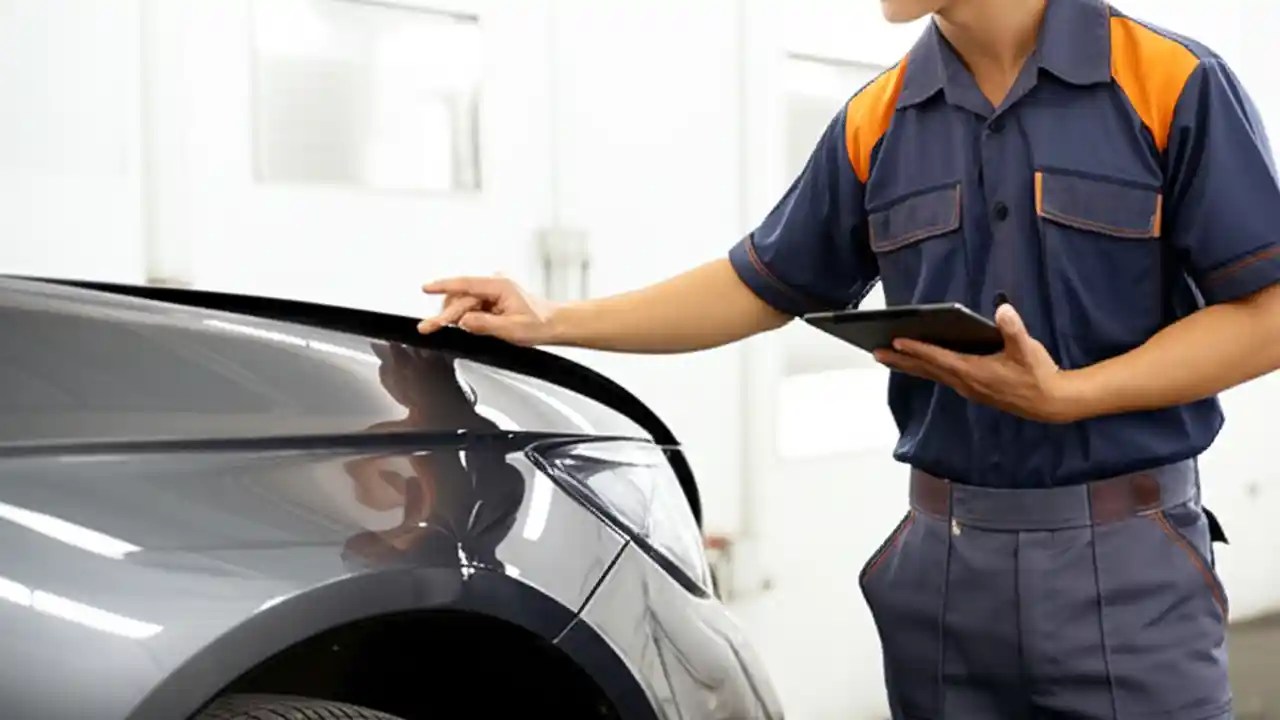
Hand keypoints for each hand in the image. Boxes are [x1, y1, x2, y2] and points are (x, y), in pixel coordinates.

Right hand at [418, 275, 560, 345]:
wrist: (554, 324)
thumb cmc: (539, 324)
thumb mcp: (512, 329)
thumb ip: (485, 325)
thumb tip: (463, 321)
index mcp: (500, 286)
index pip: (465, 284)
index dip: (443, 285)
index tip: (426, 288)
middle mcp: (494, 284)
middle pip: (460, 297)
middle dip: (445, 314)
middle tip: (428, 328)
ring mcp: (492, 290)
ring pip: (462, 302)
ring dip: (454, 316)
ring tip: (447, 329)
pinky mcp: (491, 299)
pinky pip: (470, 306)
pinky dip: (463, 317)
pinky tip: (463, 326)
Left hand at [873, 304, 1081, 422]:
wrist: (1050, 404)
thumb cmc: (1038, 374)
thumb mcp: (1028, 349)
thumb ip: (1014, 329)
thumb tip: (1003, 309)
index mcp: (974, 371)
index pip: (938, 358)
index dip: (916, 349)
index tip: (895, 341)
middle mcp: (964, 382)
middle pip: (926, 369)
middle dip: (900, 360)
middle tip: (875, 352)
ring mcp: (967, 388)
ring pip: (931, 374)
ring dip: (908, 365)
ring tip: (887, 356)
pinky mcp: (972, 389)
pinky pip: (940, 377)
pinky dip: (925, 369)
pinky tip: (918, 364)